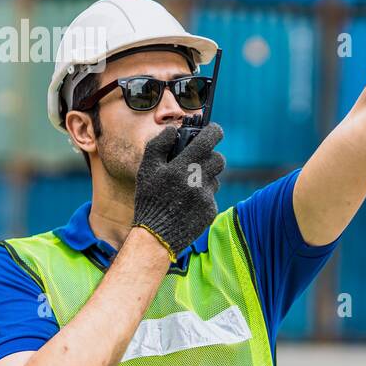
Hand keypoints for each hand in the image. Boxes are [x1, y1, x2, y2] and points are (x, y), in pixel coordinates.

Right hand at [132, 122, 225, 257]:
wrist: (155, 236)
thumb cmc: (149, 199)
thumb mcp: (146, 169)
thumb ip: (158, 145)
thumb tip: (173, 129)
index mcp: (181, 167)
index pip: (208, 141)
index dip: (214, 132)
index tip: (214, 131)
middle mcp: (197, 181)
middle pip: (219, 159)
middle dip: (211, 156)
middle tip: (199, 160)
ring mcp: (206, 197)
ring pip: (216, 178)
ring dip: (206, 177)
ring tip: (187, 186)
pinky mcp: (211, 211)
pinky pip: (212, 196)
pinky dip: (203, 195)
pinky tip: (188, 202)